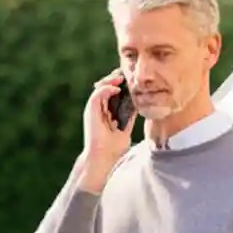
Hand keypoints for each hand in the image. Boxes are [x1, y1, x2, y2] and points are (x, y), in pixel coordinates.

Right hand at [78, 69, 135, 193]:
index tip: (133, 81)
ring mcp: (94, 109)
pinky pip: (98, 93)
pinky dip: (107, 88)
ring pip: (101, 86)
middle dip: (116, 79)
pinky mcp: (90, 110)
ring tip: (123, 78)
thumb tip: (141, 108)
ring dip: (112, 80)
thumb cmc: (114, 149)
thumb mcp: (127, 128)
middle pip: (106, 87)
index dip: (122, 85)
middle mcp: (99, 109)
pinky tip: (117, 89)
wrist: (103, 157)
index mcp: (106, 113)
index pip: (113, 93)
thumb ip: (130, 117)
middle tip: (128, 76)